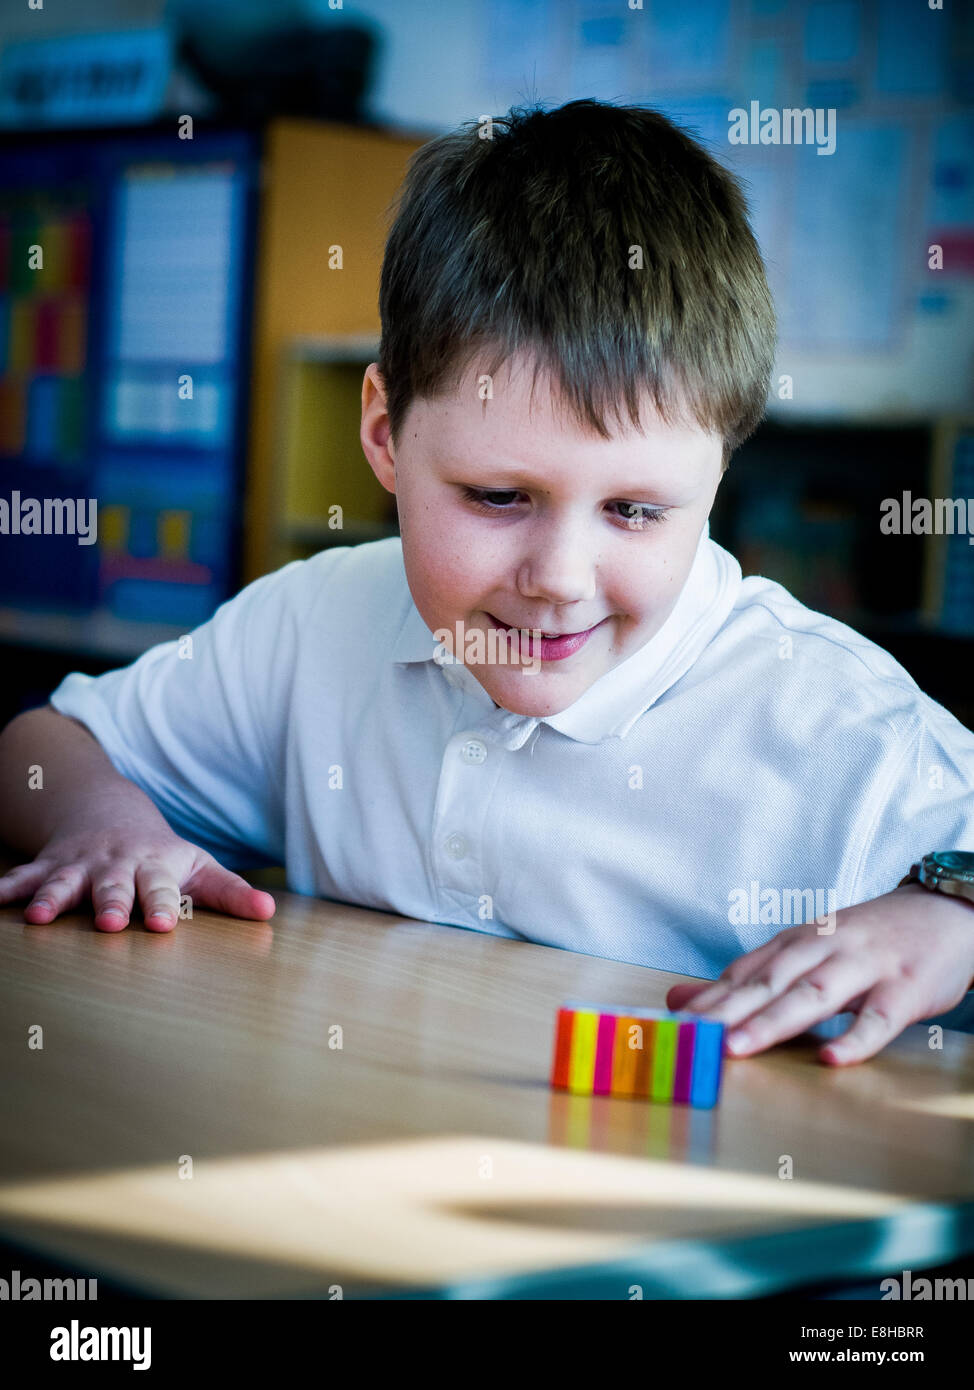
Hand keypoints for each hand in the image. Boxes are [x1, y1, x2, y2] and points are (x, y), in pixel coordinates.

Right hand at [0, 824, 275, 931]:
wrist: (110, 814)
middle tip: (109, 923)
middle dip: (110, 904)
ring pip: (64, 883)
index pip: (162, 889)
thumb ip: (229, 893)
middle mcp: (116, 866)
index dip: (163, 905)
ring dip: (51, 899)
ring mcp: (81, 866)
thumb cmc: (162, 854)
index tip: (163, 925)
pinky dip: (8, 889)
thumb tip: (268, 913)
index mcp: (155, 868)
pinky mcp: (50, 867)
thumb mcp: (199, 867)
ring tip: (39, 919)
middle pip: (113, 887)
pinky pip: (24, 878)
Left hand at [666, 883, 973, 1065]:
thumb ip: (747, 977)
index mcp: (796, 943)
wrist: (944, 914)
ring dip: (774, 1021)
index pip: (743, 973)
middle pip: (768, 982)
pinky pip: (879, 1018)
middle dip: (727, 1010)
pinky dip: (855, 1038)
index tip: (670, 1026)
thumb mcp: (805, 950)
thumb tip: (681, 996)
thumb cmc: (867, 941)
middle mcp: (824, 949)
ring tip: (739, 1046)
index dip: (706, 1000)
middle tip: (691, 1037)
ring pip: (814, 995)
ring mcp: (865, 968)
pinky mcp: (905, 990)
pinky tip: (831, 1058)